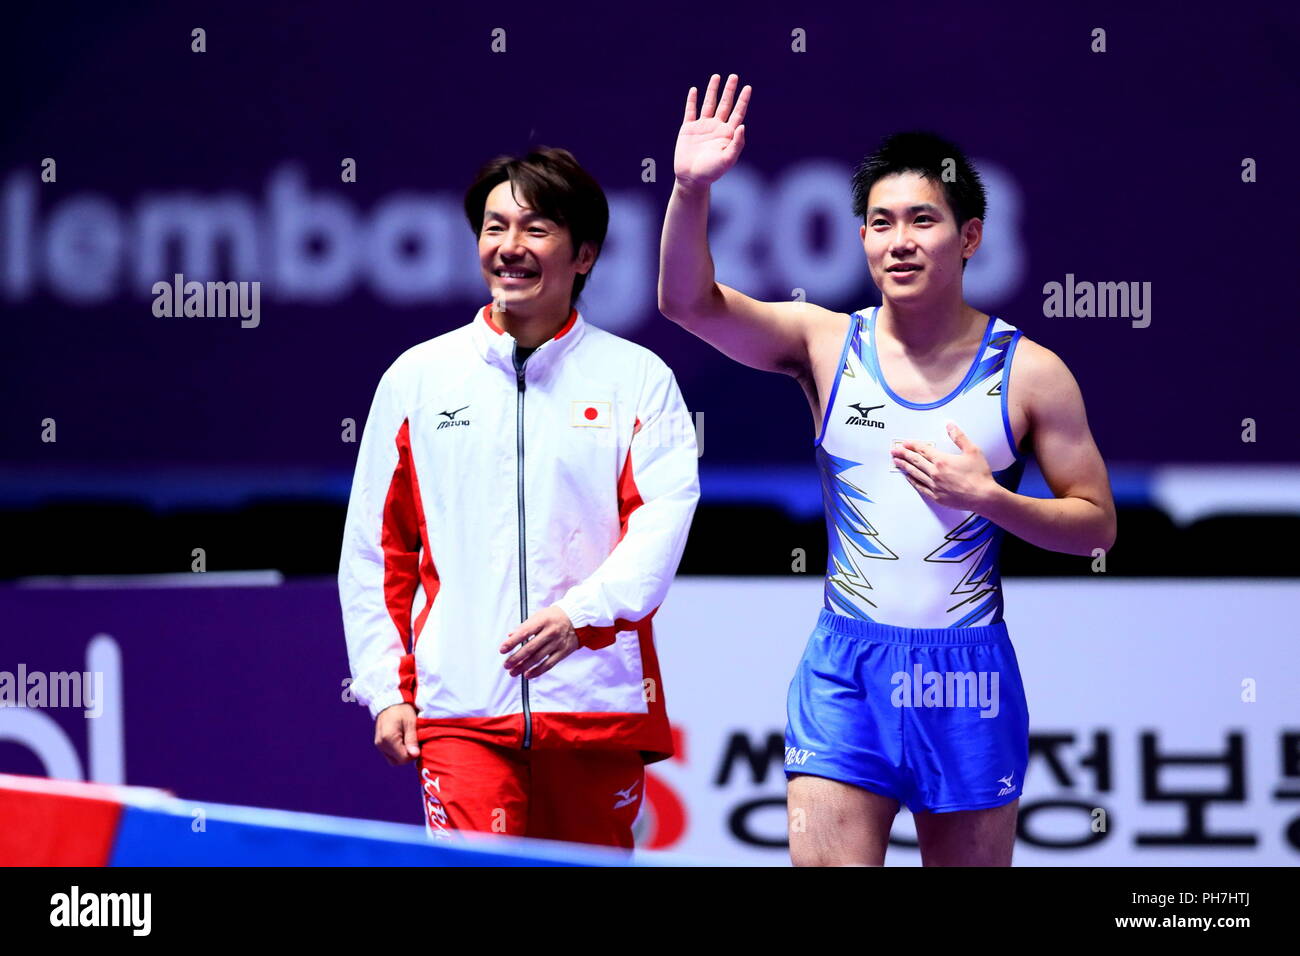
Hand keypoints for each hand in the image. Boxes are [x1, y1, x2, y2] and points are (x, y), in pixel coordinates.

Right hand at [374, 702, 419, 765]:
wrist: (389, 702)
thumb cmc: (401, 710)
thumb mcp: (410, 722)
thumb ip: (412, 739)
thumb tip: (415, 755)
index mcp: (389, 738)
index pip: (403, 758)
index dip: (412, 755)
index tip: (417, 746)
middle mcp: (381, 744)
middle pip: (397, 761)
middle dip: (407, 756)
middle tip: (414, 744)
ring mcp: (379, 744)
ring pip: (393, 760)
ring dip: (402, 754)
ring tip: (408, 741)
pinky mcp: (379, 744)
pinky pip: (389, 754)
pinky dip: (397, 751)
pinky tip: (403, 741)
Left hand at [500, 606, 579, 678]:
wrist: (577, 617)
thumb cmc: (554, 616)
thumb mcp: (539, 615)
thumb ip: (524, 626)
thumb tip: (510, 635)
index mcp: (542, 621)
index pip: (524, 633)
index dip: (512, 642)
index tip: (502, 650)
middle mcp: (550, 632)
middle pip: (530, 648)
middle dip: (516, 658)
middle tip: (506, 665)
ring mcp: (557, 643)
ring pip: (538, 658)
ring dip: (523, 667)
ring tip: (513, 672)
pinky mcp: (563, 652)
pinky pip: (549, 664)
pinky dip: (537, 671)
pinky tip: (528, 675)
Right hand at [674, 73, 750, 188]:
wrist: (691, 179)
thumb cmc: (711, 172)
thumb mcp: (727, 159)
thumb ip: (737, 143)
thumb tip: (742, 125)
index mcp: (727, 134)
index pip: (737, 113)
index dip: (743, 100)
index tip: (748, 87)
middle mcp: (716, 128)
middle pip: (725, 104)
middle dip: (729, 90)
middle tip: (734, 76)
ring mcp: (702, 127)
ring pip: (709, 104)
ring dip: (712, 90)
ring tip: (716, 77)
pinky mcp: (688, 129)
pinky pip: (690, 111)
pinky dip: (692, 100)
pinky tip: (694, 90)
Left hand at [891, 422, 996, 511]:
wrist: (984, 497)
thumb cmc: (979, 475)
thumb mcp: (972, 451)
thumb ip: (959, 437)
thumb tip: (950, 425)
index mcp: (942, 460)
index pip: (923, 450)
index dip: (912, 445)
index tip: (904, 443)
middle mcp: (935, 473)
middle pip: (915, 461)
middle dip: (903, 454)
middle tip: (894, 451)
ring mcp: (934, 485)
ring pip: (915, 473)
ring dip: (904, 466)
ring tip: (896, 462)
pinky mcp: (936, 496)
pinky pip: (920, 487)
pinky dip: (912, 481)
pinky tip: (908, 477)